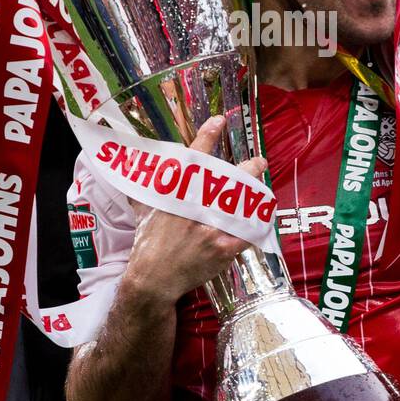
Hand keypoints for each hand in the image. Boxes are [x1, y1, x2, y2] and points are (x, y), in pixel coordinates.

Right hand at [126, 116, 266, 303]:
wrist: (153, 279)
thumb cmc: (147, 242)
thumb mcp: (144, 209)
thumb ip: (146, 186)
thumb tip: (135, 163)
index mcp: (175, 195)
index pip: (193, 159)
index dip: (207, 137)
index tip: (219, 121)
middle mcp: (193, 209)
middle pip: (225, 182)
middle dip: (247, 169)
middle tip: (259, 160)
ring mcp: (209, 230)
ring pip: (240, 205)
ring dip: (255, 194)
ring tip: (264, 187)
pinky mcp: (220, 249)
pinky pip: (246, 234)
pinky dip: (257, 226)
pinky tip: (264, 217)